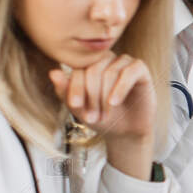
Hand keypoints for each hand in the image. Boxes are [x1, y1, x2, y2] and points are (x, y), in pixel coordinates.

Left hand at [50, 53, 155, 179]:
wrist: (125, 132)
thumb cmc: (101, 118)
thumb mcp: (79, 108)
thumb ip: (65, 92)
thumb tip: (53, 73)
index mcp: (88, 65)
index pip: (78, 68)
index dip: (75, 86)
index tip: (75, 105)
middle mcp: (105, 60)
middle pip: (93, 70)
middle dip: (91, 95)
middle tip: (92, 117)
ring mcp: (123, 62)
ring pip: (110, 72)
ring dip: (105, 97)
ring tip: (104, 115)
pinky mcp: (140, 69)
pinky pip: (129, 72)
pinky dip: (120, 88)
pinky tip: (114, 102)